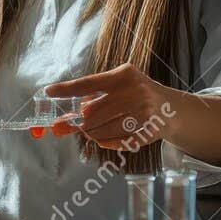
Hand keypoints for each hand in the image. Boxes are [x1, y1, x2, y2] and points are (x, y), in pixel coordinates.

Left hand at [42, 63, 168, 148]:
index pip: (89, 83)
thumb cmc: (135, 96)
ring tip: (93, 131)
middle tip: (75, 124)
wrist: (171, 108)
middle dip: (80, 122)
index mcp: (124, 75)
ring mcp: (145, 112)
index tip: (49, 91)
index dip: (67, 89)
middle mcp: (136, 91)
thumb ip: (91, 99)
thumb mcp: (117, 89)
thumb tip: (62, 119)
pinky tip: (108, 138)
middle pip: (92, 113)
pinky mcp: (150, 130)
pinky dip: (108, 143)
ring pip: (103, 131)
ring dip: (92, 134)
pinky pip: (118, 143)